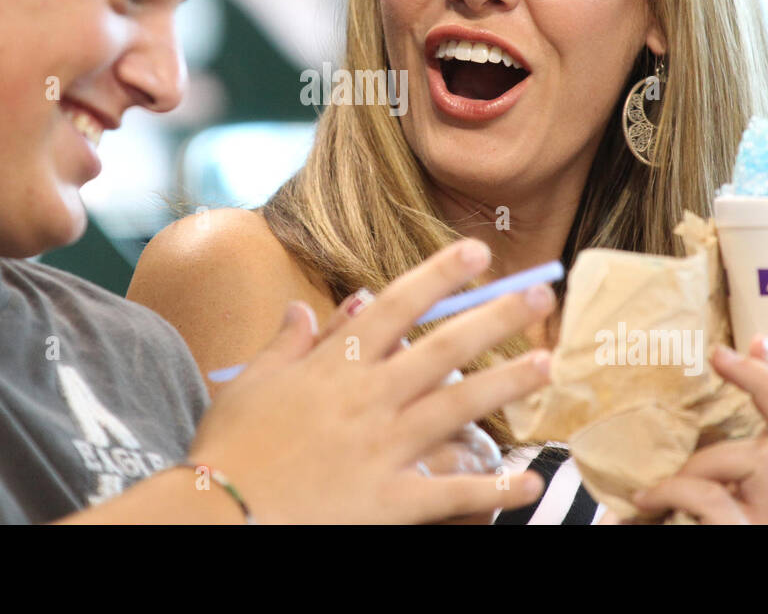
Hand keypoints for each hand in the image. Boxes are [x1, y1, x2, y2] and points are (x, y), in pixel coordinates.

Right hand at [186, 239, 553, 522]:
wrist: (219, 515)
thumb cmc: (230, 447)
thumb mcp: (252, 382)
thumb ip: (287, 343)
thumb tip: (305, 307)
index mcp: (337, 365)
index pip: (399, 306)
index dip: (441, 275)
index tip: (479, 251)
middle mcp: (369, 399)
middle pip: (445, 348)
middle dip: (497, 317)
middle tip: (541, 296)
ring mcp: (384, 449)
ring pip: (458, 408)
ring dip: (507, 385)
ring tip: (547, 364)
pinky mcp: (390, 501)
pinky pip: (451, 494)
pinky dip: (493, 491)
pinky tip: (528, 483)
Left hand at [632, 337, 767, 523]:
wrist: (666, 585)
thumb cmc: (674, 531)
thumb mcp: (686, 487)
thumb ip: (692, 453)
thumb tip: (659, 386)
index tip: (756, 338)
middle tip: (722, 354)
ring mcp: (766, 525)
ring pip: (759, 459)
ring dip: (705, 460)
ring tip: (661, 486)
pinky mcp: (743, 539)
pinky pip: (713, 498)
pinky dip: (673, 491)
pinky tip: (645, 504)